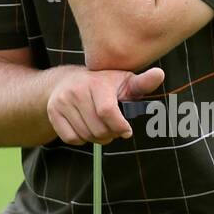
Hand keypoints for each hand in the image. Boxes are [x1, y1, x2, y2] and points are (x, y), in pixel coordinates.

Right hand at [46, 66, 165, 144]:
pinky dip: (81, 139)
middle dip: (110, 134)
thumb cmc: (105, 84)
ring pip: (85, 135)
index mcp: (96, 82)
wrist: (67, 81)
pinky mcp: (53, 112)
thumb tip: (160, 74)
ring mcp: (62, 101)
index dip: (119, 126)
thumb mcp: (124, 81)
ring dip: (97, 138)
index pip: (107, 112)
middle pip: (98, 129)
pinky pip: (71, 138)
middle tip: (112, 128)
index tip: (126, 131)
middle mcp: (76, 90)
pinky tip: (85, 127)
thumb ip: (142, 82)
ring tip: (100, 127)